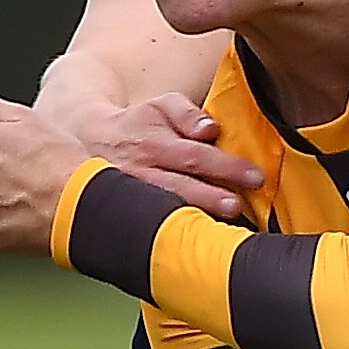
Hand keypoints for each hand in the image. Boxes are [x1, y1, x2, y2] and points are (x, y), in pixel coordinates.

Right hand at [91, 92, 264, 224]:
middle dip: (212, 198)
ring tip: (221, 230)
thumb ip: (187, 113)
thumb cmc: (139, 125)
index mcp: (154, 144)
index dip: (225, 167)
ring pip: (165, 212)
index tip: (254, 176)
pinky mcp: (131, 214)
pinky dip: (176, 235)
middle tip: (238, 205)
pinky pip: (154, 227)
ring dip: (195, 220)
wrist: (94, 142)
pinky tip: (199, 242)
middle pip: (181, 187)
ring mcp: (134, 197)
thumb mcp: (161, 106)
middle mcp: (142, 173)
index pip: (194, 155)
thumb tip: (210, 129)